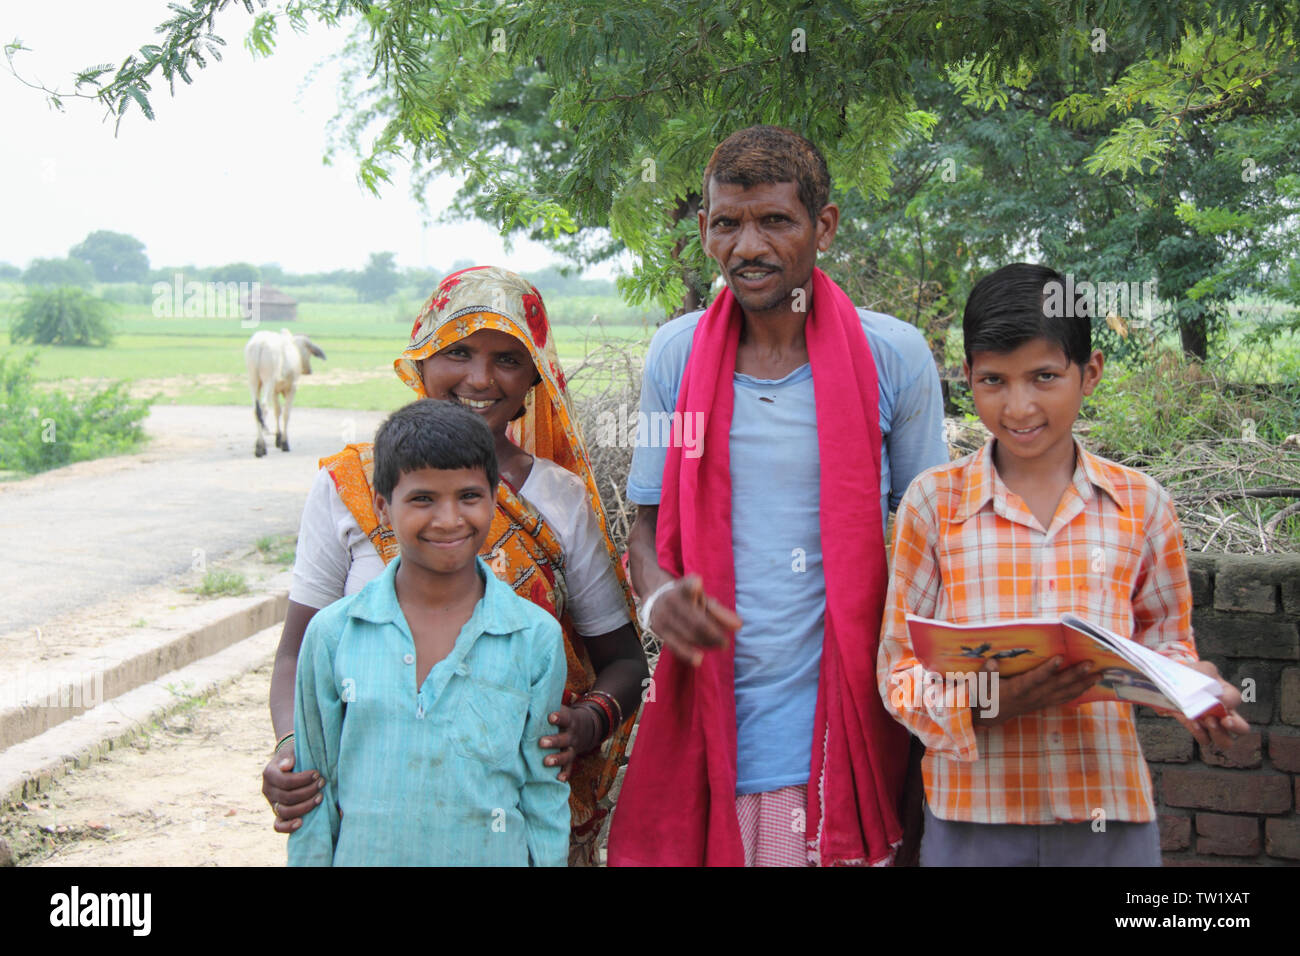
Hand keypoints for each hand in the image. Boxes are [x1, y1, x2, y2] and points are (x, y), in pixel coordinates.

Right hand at [261, 742, 323, 832]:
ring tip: (320, 797)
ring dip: (305, 806)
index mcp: (269, 774)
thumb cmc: (295, 754)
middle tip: (322, 783)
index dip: (302, 780)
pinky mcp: (278, 813)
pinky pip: (278, 826)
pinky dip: (288, 826)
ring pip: (285, 812)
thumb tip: (286, 765)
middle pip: (287, 797)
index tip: (317, 774)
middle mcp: (268, 790)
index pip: (285, 781)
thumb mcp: (292, 750)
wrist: (292, 761)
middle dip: (308, 791)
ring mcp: (272, 803)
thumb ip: (289, 756)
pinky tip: (301, 823)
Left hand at [540, 705, 601, 781]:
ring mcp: (573, 747)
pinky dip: (565, 774)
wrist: (588, 727)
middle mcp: (572, 734)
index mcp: (570, 720)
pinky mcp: (572, 758)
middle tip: (541, 742)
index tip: (551, 717)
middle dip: (553, 741)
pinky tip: (559, 780)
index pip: (565, 717)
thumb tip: (528, 691)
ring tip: (546, 762)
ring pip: (567, 755)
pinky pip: (570, 767)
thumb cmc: (565, 716)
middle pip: (564, 738)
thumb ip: (548, 704)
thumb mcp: (562, 708)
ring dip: (557, 759)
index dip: (559, 717)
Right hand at [647, 574, 741, 666]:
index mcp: (684, 588)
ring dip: (706, 643)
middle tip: (725, 643)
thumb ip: (721, 613)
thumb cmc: (688, 600)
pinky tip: (698, 660)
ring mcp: (663, 615)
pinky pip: (675, 645)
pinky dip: (688, 654)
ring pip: (688, 635)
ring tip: (717, 645)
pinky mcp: (658, 629)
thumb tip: (738, 626)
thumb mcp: (703, 600)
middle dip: (714, 634)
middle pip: (696, 621)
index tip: (698, 584)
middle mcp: (672, 600)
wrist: (657, 600)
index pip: (688, 586)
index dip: (692, 586)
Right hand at [971, 656, 1101, 726]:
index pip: (1035, 678)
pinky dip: (1078, 692)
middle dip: (1075, 675)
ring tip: (1099, 675)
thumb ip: (986, 673)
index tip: (1060, 657)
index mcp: (1017, 689)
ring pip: (1065, 693)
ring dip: (1083, 685)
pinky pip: (1064, 698)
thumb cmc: (983, 696)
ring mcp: (1039, 701)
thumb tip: (993, 662)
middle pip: (1057, 686)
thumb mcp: (979, 684)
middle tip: (1091, 664)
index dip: (1048, 669)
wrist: (986, 717)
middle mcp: (1032, 697)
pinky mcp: (1042, 703)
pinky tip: (1089, 686)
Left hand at [1173, 660, 1248, 752]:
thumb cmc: (1192, 674)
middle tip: (1224, 720)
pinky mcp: (1196, 729)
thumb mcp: (1203, 669)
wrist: (1170, 681)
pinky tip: (1193, 723)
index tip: (1218, 698)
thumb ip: (1210, 675)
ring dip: (1218, 734)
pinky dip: (1201, 734)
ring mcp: (1211, 724)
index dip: (1229, 701)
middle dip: (1237, 727)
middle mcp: (1224, 713)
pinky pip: (1205, 739)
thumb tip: (1215, 695)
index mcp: (1228, 695)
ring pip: (1226, 741)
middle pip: (1243, 729)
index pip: (1236, 699)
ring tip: (1206, 721)